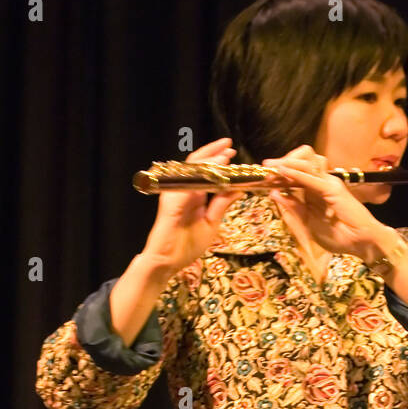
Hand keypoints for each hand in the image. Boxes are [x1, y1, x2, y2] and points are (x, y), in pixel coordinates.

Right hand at [141, 137, 246, 278]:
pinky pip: (186, 187)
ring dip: (208, 162)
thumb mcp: (211, 222)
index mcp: (193, 194)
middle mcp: (183, 191)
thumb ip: (222, 204)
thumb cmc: (186, 245)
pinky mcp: (171, 204)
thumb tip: (239, 189)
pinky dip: (200, 179)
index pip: (203, 170)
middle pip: (196, 164)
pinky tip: (212, 175)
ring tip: (224, 156)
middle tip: (229, 146)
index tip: (231, 151)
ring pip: (191, 171)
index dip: (217, 159)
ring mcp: (176, 195)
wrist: (168, 262)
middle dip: (213, 153)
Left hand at [262, 146, 383, 257]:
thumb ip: (293, 208)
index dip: (279, 174)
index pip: (296, 175)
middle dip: (281, 163)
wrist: (360, 243)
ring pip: (306, 164)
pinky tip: (282, 172)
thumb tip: (274, 194)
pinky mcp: (332, 188)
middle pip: (300, 163)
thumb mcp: (308, 223)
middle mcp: (322, 183)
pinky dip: (296, 174)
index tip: (262, 177)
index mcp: (315, 192)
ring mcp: (328, 183)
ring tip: (270, 168)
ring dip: (287, 164)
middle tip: (264, 167)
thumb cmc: (339, 236)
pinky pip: (311, 178)